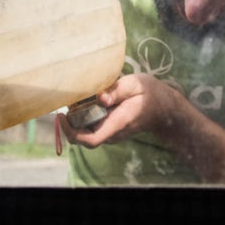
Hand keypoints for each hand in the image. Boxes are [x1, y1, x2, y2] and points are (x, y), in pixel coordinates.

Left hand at [58, 73, 182, 148]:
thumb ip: (117, 91)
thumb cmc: (150, 93)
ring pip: (84, 131)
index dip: (71, 132)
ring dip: (75, 116)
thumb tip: (99, 98)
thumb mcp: (135, 84)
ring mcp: (110, 131)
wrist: (163, 107)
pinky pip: (90, 125)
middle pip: (81, 137)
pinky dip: (82, 113)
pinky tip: (86, 98)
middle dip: (69, 121)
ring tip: (77, 95)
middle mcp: (111, 132)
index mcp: (117, 123)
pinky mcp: (108, 127)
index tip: (61, 116)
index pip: (91, 140)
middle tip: (67, 98)